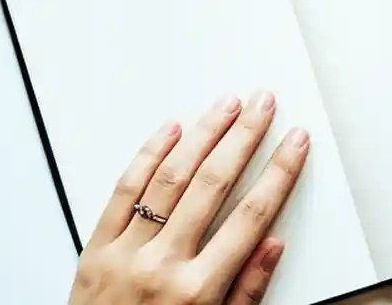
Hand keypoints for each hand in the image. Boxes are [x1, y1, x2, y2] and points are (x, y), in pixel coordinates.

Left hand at [70, 93, 308, 304]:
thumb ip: (247, 290)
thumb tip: (273, 243)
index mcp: (198, 291)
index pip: (252, 215)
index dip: (279, 172)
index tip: (295, 143)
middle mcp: (162, 265)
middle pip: (213, 184)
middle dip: (244, 137)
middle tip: (263, 105)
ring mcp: (126, 253)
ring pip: (170, 178)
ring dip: (203, 134)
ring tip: (225, 105)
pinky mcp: (95, 247)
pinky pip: (124, 189)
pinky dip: (148, 154)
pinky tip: (170, 129)